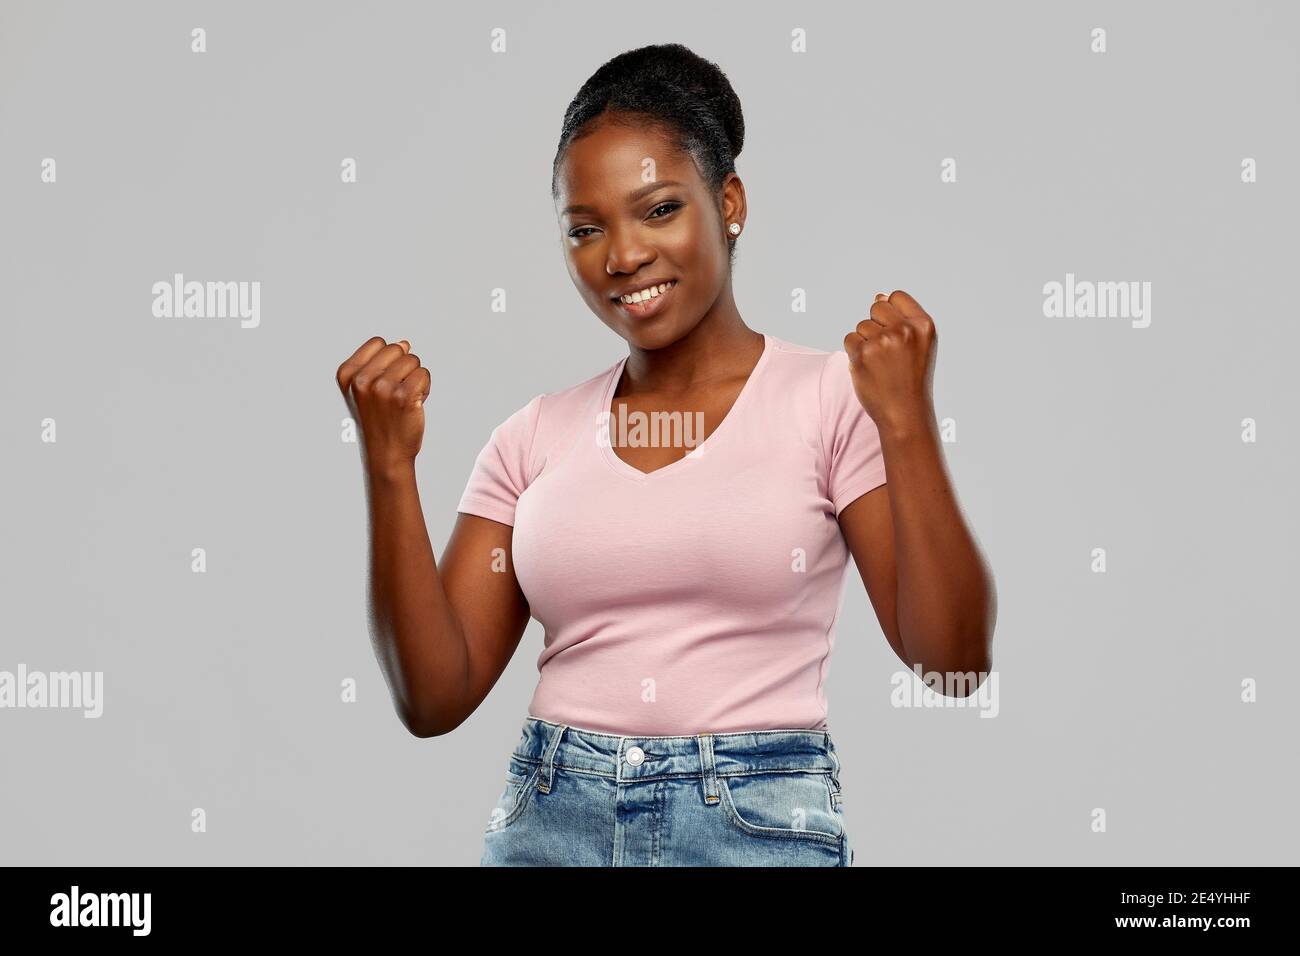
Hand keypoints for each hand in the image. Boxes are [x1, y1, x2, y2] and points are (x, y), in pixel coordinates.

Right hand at [335, 336, 430, 471]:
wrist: (386, 453)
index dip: (388, 360)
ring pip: (413, 360)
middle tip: (395, 393)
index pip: (378, 343)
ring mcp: (383, 387)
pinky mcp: (404, 396)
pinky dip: (425, 388)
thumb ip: (379, 363)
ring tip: (403, 399)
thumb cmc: (378, 421)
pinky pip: (424, 374)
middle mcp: (362, 380)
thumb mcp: (364, 390)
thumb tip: (403, 343)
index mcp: (348, 374)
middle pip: (398, 349)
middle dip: (403, 368)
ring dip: (415, 379)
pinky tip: (413, 404)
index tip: (382, 381)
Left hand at [842, 290, 936, 435]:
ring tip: (880, 363)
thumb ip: (903, 319)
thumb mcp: (920, 345)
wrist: (905, 412)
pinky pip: (850, 339)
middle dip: (876, 325)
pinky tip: (869, 367)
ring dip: (865, 342)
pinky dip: (854, 353)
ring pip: (862, 325)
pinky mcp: (863, 352)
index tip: (894, 333)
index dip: (890, 312)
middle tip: (886, 352)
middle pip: (877, 307)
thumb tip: (878, 296)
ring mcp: (883, 340)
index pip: (896, 297)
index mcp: (924, 325)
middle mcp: (905, 329)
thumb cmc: (911, 380)